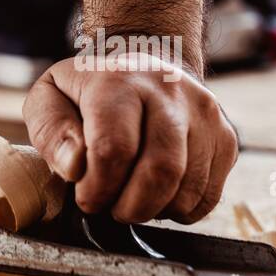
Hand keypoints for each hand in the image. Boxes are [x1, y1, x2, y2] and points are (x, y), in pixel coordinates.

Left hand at [23, 52, 237, 223]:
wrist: (145, 65)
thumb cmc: (90, 91)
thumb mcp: (50, 99)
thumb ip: (53, 133)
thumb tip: (76, 167)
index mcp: (120, 80)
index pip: (114, 149)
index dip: (97, 188)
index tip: (87, 198)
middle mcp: (170, 92)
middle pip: (160, 172)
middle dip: (130, 207)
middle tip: (112, 207)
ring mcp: (205, 114)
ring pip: (187, 191)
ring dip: (154, 210)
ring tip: (134, 196)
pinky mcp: (226, 138)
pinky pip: (208, 197)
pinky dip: (180, 209)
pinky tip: (160, 192)